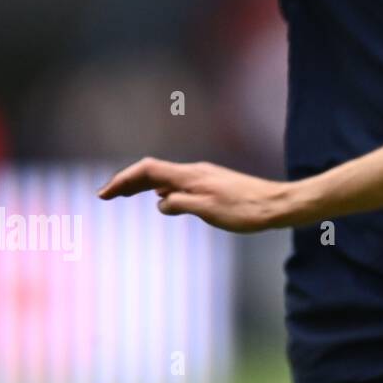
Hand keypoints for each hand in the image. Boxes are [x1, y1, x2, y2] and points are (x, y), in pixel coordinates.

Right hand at [98, 157, 291, 232]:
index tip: (104, 194)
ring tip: (124, 195)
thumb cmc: (246, 211)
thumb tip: (160, 201)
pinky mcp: (214, 185)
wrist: (278, 205)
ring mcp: (205, 177)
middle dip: (127, 182)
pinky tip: (160, 199)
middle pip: (154, 172)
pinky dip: (161, 189)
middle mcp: (196, 172)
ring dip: (143, 185)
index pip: (149, 170)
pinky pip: (178, 184)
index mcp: (192, 176)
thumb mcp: (209, 210)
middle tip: (104, 195)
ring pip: (166, 177)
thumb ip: (181, 203)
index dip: (124, 180)